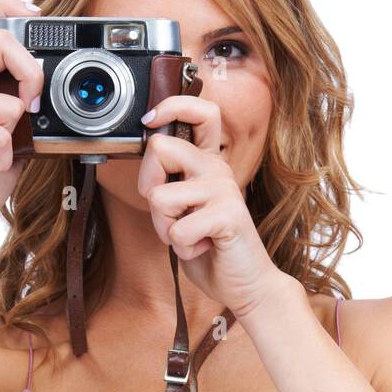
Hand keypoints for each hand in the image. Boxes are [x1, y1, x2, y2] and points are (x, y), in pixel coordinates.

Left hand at [137, 95, 284, 317]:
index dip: (171, 106)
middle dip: (148, 186)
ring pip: (159, 197)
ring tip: (189, 235)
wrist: (244, 284)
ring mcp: (224, 188)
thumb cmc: (211, 249)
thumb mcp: (182, 211)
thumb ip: (168, 186)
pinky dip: (182, 248)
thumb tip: (147, 165)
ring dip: (165, 228)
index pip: (200, 111)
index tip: (151, 119)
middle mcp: (216, 168)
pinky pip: (177, 229)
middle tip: (169, 213)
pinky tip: (203, 247)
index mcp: (208, 162)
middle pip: (159, 148)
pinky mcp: (228, 214)